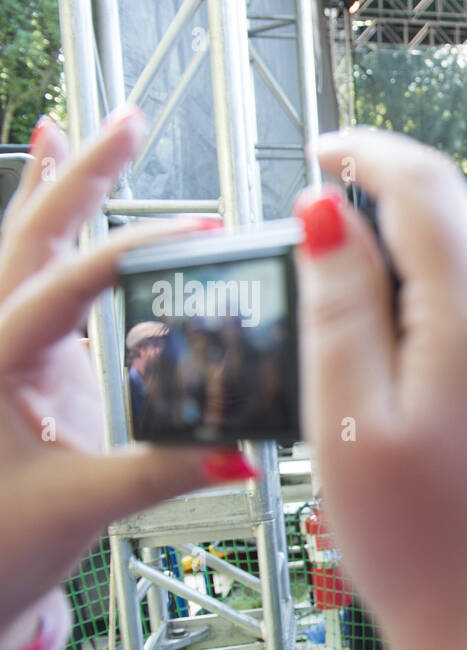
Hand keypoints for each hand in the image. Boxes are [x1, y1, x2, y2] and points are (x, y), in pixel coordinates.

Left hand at [0, 109, 252, 649]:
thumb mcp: (81, 508)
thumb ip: (161, 473)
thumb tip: (241, 451)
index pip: (69, 283)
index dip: (138, 252)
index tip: (203, 232)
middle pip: (32, 234)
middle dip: (81, 174)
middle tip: (128, 123)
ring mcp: (0, 348)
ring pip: (22, 246)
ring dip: (58, 188)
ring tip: (84, 130)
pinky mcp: (20, 364)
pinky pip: (30, 277)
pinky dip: (45, 227)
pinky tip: (51, 187)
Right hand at [292, 130, 466, 649]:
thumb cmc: (422, 548)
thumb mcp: (348, 421)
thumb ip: (339, 304)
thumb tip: (332, 210)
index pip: (427, 188)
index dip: (368, 156)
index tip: (322, 158)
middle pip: (446, 242)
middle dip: (379, 253)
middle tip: (320, 322)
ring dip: (411, 307)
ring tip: (369, 399)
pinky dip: (446, 343)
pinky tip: (419, 416)